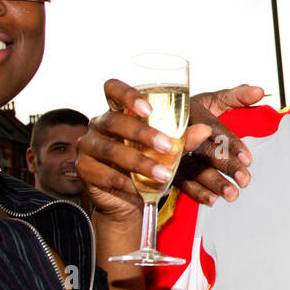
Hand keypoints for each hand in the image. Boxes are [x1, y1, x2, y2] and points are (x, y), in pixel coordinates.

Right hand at [76, 79, 212, 222]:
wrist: (130, 199)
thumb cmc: (148, 165)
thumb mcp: (168, 151)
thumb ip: (183, 140)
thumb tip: (205, 130)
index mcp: (118, 111)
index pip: (113, 89)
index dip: (128, 95)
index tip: (149, 109)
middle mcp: (100, 124)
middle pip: (115, 121)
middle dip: (142, 133)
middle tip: (166, 146)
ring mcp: (89, 146)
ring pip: (111, 150)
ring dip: (140, 162)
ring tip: (164, 174)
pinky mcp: (84, 169)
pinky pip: (104, 174)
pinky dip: (125, 181)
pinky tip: (141, 187)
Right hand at [174, 84, 263, 206]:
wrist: (157, 123)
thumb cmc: (191, 113)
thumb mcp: (211, 101)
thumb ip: (236, 96)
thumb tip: (260, 91)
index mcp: (191, 111)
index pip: (213, 128)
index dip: (232, 144)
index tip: (248, 159)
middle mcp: (179, 131)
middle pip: (204, 150)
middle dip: (226, 165)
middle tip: (244, 179)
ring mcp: (170, 151)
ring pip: (193, 169)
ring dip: (213, 183)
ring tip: (232, 193)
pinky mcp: (165, 168)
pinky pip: (180, 182)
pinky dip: (196, 192)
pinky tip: (212, 200)